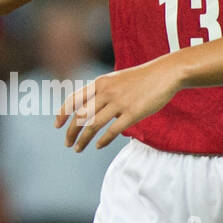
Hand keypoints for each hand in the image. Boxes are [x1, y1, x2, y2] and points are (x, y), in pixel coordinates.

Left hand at [54, 57, 182, 151]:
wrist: (165, 73)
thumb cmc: (140, 78)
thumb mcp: (115, 80)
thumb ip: (101, 93)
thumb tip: (89, 111)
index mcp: (99, 83)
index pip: (74, 99)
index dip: (63, 113)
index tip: (57, 126)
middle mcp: (106, 92)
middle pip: (81, 115)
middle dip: (71, 131)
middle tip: (67, 144)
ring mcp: (120, 102)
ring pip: (94, 125)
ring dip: (83, 139)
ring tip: (78, 149)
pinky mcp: (133, 113)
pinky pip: (113, 130)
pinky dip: (103, 140)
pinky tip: (98, 146)